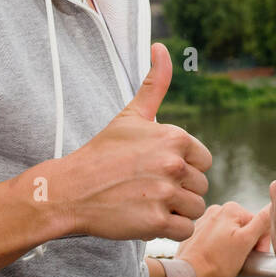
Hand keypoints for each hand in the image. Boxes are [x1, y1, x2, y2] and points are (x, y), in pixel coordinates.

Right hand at [43, 43, 213, 241]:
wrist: (71, 190)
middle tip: (148, 187)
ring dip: (176, 211)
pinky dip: (169, 229)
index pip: (204, 160)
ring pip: (195, 209)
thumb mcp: (131, 115)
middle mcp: (174, 163)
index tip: (158, 168)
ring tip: (148, 202)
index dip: (184, 167)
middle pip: (201, 186)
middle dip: (179, 190)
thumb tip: (161, 47)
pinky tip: (147, 218)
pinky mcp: (156, 222)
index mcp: (175, 137)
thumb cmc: (103, 152)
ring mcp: (165, 193)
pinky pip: (185, 229)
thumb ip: (155, 83)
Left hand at [176, 202, 271, 276]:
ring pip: (232, 237)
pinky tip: (219, 265)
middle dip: (247, 250)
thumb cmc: (216, 264)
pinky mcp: (198, 234)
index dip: (260, 244)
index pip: (259, 225)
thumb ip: (262, 222)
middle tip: (243, 267)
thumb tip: (273, 206)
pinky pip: (218, 241)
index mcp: (231, 208)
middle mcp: (217, 210)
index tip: (254, 259)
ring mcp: (206, 221)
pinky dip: (222, 252)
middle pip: (245, 230)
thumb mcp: (245, 242)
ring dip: (236, 253)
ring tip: (230, 268)